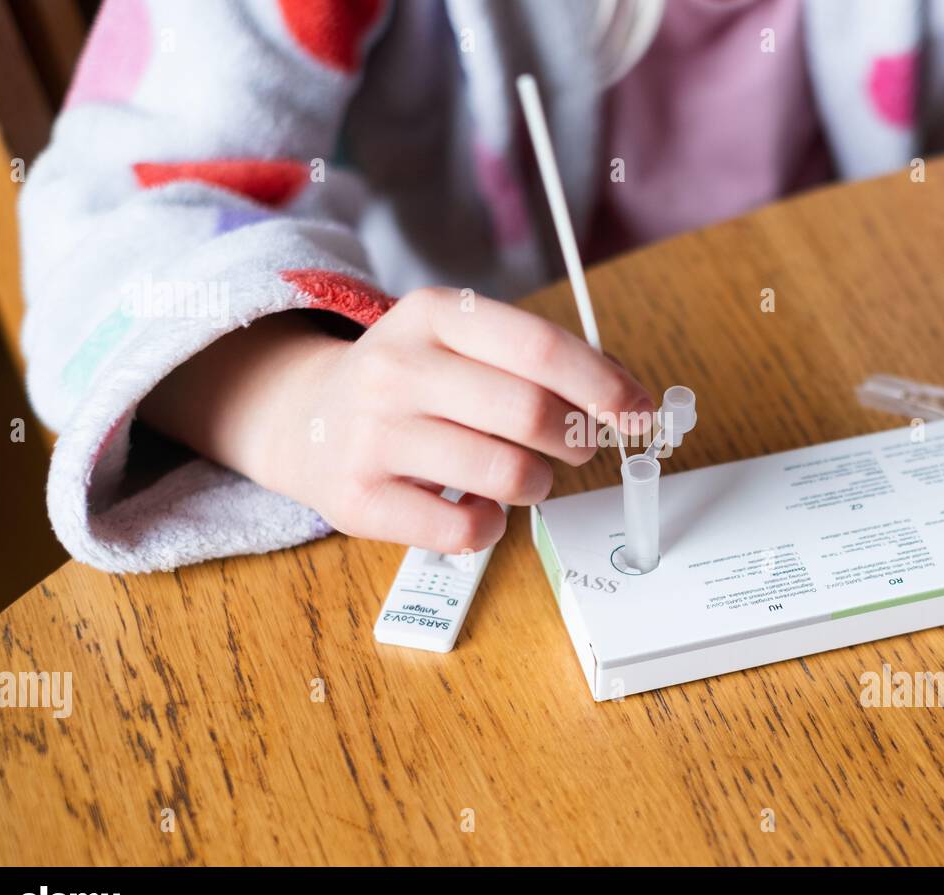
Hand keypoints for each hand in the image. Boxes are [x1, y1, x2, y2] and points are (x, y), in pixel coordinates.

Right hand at [141, 287, 653, 552]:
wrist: (304, 418)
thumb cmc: (412, 384)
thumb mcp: (461, 343)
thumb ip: (538, 361)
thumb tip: (627, 398)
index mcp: (433, 316)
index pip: (540, 348)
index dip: (604, 386)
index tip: (639, 413)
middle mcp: (397, 368)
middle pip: (530, 412)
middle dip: (577, 439)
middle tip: (580, 449)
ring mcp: (372, 435)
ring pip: (506, 474)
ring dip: (539, 484)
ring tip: (526, 477)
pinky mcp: (358, 499)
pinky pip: (465, 530)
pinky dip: (493, 527)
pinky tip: (479, 508)